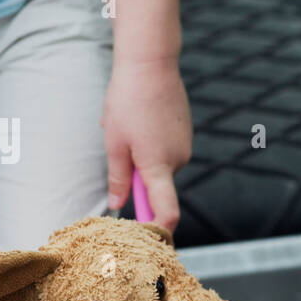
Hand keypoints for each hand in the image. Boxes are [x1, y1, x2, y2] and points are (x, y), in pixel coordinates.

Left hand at [101, 57, 190, 231]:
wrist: (151, 65)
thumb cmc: (127, 102)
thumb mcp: (114, 142)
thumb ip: (118, 178)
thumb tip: (118, 204)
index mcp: (158, 166)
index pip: (167, 210)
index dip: (159, 227)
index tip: (149, 235)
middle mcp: (178, 160)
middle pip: (157, 184)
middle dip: (138, 175)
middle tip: (120, 148)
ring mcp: (185, 146)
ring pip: (160, 165)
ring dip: (143, 155)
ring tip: (131, 126)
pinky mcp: (186, 133)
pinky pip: (167, 149)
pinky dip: (153, 142)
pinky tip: (144, 118)